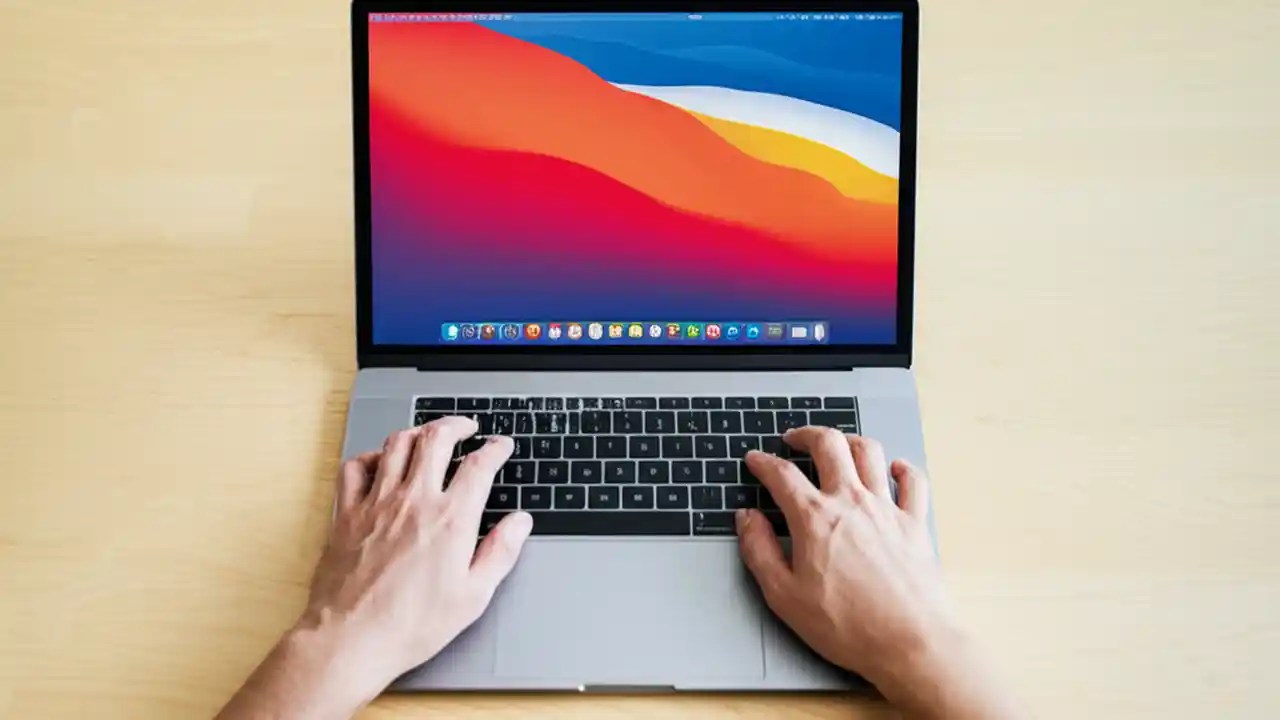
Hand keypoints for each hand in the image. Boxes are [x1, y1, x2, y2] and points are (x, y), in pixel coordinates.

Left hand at [218, 419, 531, 718]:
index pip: (479, 465)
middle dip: (456, 425)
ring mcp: (376, 503)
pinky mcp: (347, 514)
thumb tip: (519, 523)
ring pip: (397, 445)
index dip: (495, 449)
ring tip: (429, 435)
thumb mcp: (473, 596)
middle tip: (467, 427)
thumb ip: (500, 552)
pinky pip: (355, 468)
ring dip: (418, 432)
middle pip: (436, 439)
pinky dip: (371, 457)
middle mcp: (413, 501)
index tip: (501, 446)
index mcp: (450, 520)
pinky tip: (380, 463)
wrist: (352, 639)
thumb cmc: (411, 625)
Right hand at [737, 429, 1018, 719]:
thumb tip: (746, 520)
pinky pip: (912, 480)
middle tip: (793, 439)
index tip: (755, 460)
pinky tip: (892, 469)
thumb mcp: (784, 596)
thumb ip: (759, 551)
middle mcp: (851, 502)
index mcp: (815, 519)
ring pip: (869, 451)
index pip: (781, 474)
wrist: (910, 643)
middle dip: (806, 434)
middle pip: (828, 444)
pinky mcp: (915, 523)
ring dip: (849, 440)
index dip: (763, 462)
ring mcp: (887, 509)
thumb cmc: (848, 626)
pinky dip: (901, 468)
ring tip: (837, 445)